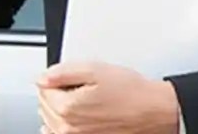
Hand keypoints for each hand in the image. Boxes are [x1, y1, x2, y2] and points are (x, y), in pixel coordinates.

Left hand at [36, 61, 178, 133]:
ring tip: (84, 103)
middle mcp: (69, 130)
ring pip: (51, 123)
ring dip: (60, 111)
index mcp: (67, 108)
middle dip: (57, 95)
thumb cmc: (131, 93)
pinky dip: (64, 127)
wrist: (155, 113)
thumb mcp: (95, 70)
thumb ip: (62, 73)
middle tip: (80, 89)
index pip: (42, 90)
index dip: (57, 80)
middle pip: (45, 107)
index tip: (71, 79)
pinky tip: (80, 118)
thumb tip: (42, 78)